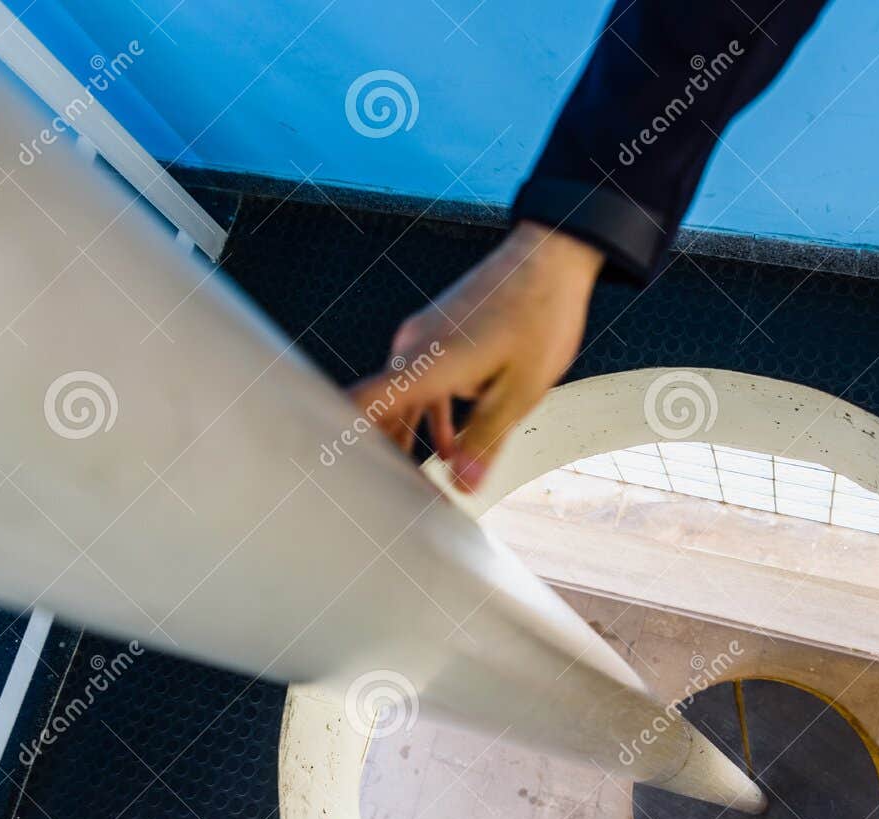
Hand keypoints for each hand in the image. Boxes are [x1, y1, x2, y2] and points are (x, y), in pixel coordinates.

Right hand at [351, 221, 604, 491]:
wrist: (551, 257)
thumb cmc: (540, 319)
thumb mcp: (520, 391)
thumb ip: (486, 441)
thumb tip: (462, 488)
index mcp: (428, 363)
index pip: (364, 404)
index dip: (338, 437)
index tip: (327, 472)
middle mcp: (413, 348)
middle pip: (376, 409)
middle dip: (376, 455)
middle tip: (373, 501)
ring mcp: (423, 340)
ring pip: (400, 400)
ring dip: (404, 441)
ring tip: (407, 487)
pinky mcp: (439, 337)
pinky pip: (421, 384)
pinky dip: (427, 418)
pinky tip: (444, 451)